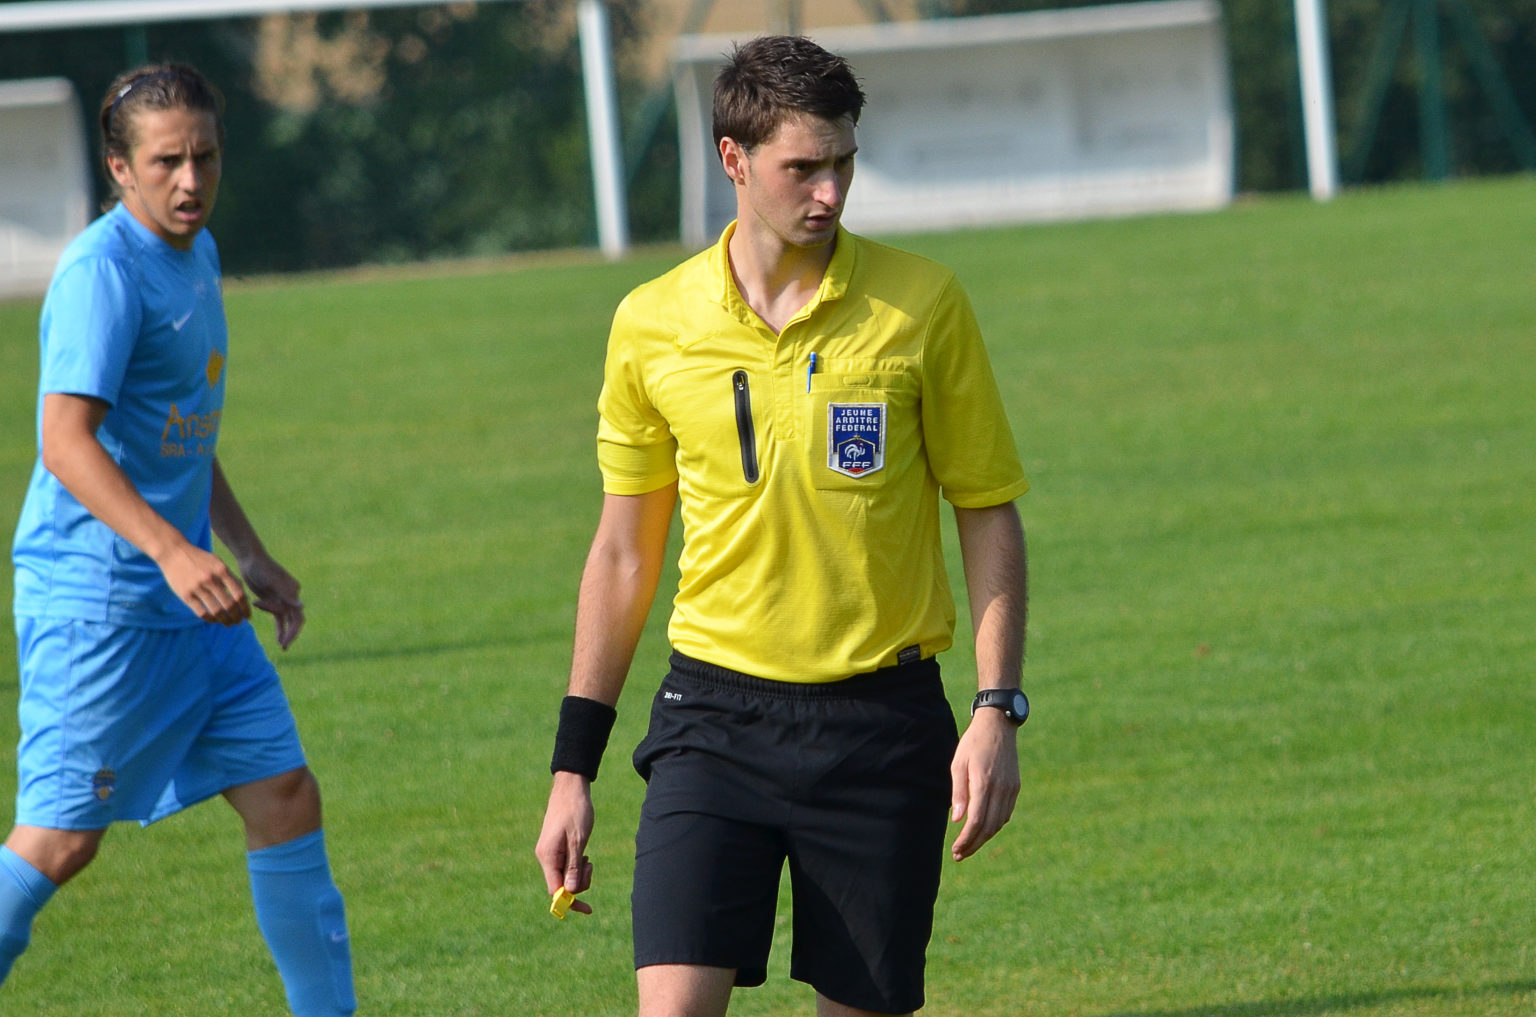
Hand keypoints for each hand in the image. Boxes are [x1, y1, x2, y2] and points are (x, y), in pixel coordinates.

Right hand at [159, 543, 250, 626]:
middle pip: (229, 605)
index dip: (245, 608)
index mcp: (221, 570)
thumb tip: (242, 595)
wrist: (173, 552)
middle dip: (236, 617)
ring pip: (216, 611)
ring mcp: (197, 587)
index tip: (247, 615)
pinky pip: (201, 612)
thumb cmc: (199, 558)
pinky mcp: (185, 594)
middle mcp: (210, 579)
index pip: (239, 594)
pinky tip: (214, 620)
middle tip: (239, 622)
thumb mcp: (217, 562)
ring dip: (224, 620)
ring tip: (228, 623)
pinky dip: (210, 619)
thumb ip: (229, 577)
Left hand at [237, 553, 304, 649]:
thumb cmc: (261, 568)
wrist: (250, 559)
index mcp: (293, 591)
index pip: (296, 613)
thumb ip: (287, 595)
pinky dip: (279, 627)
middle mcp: (291, 595)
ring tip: (283, 646)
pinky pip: (279, 617)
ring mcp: (282, 598)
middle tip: (285, 646)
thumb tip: (302, 607)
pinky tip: (279, 638)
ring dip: (285, 632)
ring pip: (287, 619)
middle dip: (291, 633)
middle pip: (295, 618)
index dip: (291, 627)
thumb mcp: (272, 582)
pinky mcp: (273, 600)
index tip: (282, 638)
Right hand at [535, 771, 595, 914]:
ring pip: (564, 875)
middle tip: (591, 865)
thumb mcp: (578, 840)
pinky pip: (565, 865)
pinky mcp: (554, 847)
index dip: (571, 902)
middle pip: (561, 885)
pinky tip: (584, 854)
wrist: (570, 788)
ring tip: (588, 857)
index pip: (556, 890)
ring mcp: (549, 852)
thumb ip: (574, 866)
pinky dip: (576, 864)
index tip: (588, 909)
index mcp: (548, 856)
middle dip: (579, 883)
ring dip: (579, 873)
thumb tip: (571, 891)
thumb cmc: (575, 811)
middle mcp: (545, 857)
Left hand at [948, 708, 1021, 860]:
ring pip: (999, 823)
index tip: (956, 849)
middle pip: (989, 827)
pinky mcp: (1015, 787)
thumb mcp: (958, 763)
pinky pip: (1005, 813)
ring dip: (984, 838)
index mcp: (984, 782)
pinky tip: (983, 829)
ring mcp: (1011, 789)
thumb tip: (957, 820)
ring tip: (969, 846)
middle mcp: (1001, 788)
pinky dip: (995, 825)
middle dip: (974, 844)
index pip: (977, 820)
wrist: (998, 725)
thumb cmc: (973, 743)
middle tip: (960, 855)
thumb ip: (958, 792)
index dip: (967, 839)